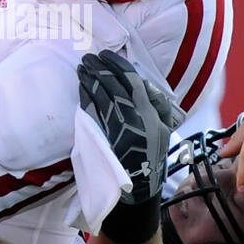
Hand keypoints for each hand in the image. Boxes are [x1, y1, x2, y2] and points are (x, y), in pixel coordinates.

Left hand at [77, 49, 182, 203]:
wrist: (138, 187)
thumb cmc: (149, 156)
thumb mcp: (163, 130)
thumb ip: (157, 106)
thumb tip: (143, 83)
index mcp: (152, 113)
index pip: (133, 80)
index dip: (118, 65)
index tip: (106, 55)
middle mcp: (136, 116)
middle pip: (115, 84)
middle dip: (100, 68)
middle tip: (88, 58)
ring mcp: (119, 126)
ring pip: (102, 95)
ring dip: (90, 78)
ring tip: (81, 68)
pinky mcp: (104, 135)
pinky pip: (93, 110)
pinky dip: (86, 96)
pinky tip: (81, 87)